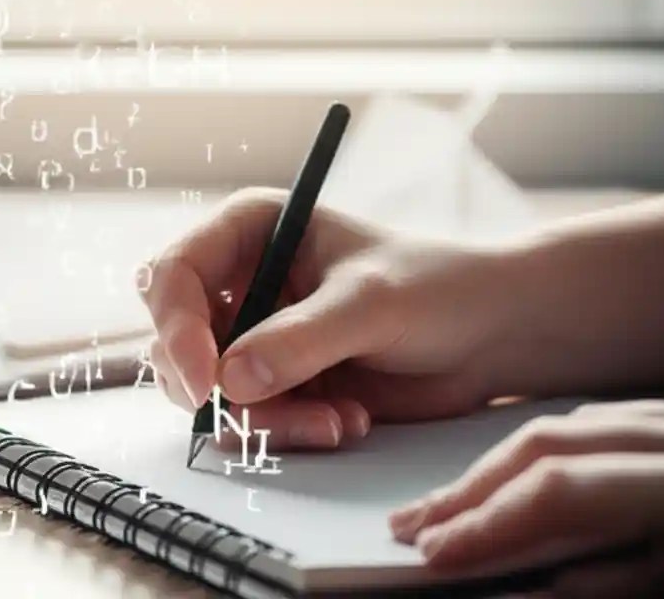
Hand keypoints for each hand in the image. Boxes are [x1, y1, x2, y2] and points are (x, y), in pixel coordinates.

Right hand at [139, 188, 520, 449]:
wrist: (489, 336)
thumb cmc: (436, 289)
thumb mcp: (369, 305)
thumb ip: (299, 340)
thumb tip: (230, 383)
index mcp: (250, 230)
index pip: (174, 274)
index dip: (176, 328)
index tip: (205, 381)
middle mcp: (241, 281)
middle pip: (174, 342)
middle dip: (219, 390)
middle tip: (267, 416)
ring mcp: (255, 336)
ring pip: (209, 394)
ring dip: (267, 421)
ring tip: (338, 418)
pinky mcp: (276, 383)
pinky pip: (248, 423)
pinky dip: (290, 433)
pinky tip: (347, 419)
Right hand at [388, 400, 663, 596]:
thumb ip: (627, 594)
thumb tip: (529, 588)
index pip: (569, 490)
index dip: (489, 524)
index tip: (431, 558)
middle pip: (559, 438)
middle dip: (478, 486)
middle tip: (416, 528)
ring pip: (582, 420)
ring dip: (507, 462)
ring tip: (455, 502)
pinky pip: (619, 421)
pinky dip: (559, 448)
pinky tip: (531, 471)